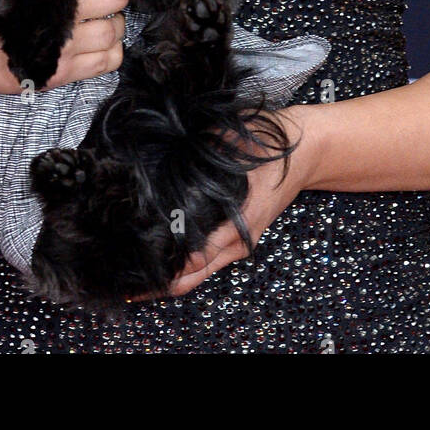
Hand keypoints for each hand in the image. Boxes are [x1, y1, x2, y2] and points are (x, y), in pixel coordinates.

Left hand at [126, 105, 322, 301]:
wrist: (304, 151)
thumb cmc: (269, 144)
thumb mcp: (234, 146)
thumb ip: (201, 159)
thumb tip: (163, 164)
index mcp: (238, 221)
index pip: (195, 256)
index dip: (164, 263)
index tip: (133, 262)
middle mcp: (238, 240)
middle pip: (192, 277)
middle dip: (159, 284)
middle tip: (125, 284)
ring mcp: (240, 243)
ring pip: (200, 274)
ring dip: (171, 278)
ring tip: (136, 278)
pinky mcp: (240, 239)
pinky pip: (209, 263)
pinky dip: (186, 268)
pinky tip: (164, 261)